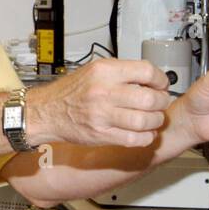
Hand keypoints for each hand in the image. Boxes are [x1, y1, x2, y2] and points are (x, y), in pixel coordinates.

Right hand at [30, 58, 171, 147]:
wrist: (47, 112)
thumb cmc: (71, 91)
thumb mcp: (95, 70)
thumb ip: (122, 72)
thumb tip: (150, 77)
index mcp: (104, 71)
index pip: (147, 72)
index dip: (161, 80)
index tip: (161, 85)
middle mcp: (104, 92)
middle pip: (150, 99)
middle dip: (162, 102)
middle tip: (160, 103)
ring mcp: (102, 115)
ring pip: (145, 121)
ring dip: (156, 121)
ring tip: (154, 118)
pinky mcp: (101, 135)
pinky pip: (134, 139)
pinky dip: (146, 137)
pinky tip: (145, 132)